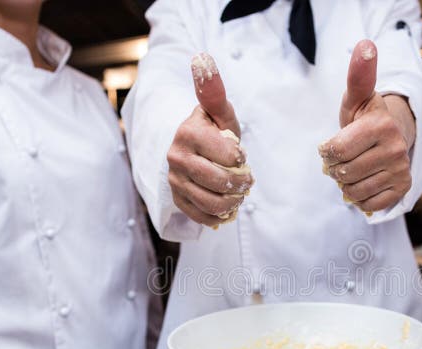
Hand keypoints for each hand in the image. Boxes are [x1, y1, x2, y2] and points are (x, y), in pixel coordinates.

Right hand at [167, 52, 253, 226]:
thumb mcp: (219, 111)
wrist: (192, 149)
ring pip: (213, 203)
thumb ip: (213, 91)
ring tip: (238, 193)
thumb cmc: (213, 129)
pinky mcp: (177, 200)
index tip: (240, 155)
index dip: (242, 159)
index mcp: (188, 133)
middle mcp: (176, 157)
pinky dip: (220, 215)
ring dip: (233, 201)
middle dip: (241, 184)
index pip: (229, 156)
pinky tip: (226, 205)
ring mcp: (174, 181)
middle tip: (247, 179)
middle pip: (220, 182)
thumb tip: (202, 58)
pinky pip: (203, 217)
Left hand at [318, 40, 415, 214]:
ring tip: (354, 168)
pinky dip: (360, 198)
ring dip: (346, 184)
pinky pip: (368, 205)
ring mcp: (401, 170)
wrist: (392, 134)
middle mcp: (396, 148)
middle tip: (346, 157)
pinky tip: (364, 181)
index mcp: (382, 125)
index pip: (336, 150)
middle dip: (336, 168)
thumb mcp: (357, 96)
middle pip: (343, 173)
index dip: (327, 151)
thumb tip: (365, 45)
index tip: (333, 144)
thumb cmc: (365, 116)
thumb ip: (358, 75)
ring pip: (354, 191)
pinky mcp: (403, 188)